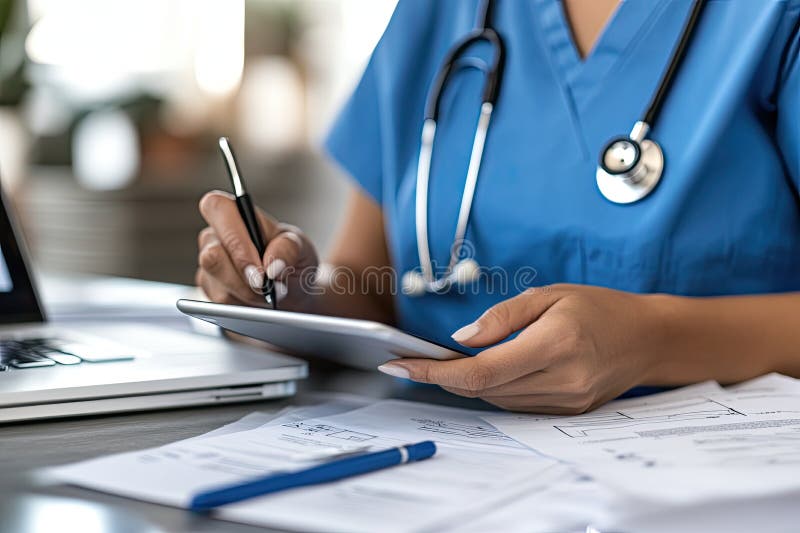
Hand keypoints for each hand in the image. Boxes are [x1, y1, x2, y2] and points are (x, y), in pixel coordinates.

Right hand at [195, 191, 318, 308]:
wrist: (294, 293)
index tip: (259, 268)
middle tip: (268, 289)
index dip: (234, 240)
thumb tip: (272, 265)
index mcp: (236, 214)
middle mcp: (216, 237)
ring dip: (248, 295)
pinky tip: (258, 303)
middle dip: (243, 279)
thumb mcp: (302, 248)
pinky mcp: (209, 289)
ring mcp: (209, 265)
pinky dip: (243, 306)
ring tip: (270, 295)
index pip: (218, 208)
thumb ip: (289, 249)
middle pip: (211, 256)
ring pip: (216, 284)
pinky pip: (219, 303)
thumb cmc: (294, 261)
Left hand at [377, 284, 662, 413]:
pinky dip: (491, 390)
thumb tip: (462, 339)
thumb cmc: (599, 308)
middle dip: (441, 376)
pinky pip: (515, 405)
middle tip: (409, 361)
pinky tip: (478, 373)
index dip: (435, 371)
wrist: (648, 338)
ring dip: (464, 384)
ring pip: (496, 400)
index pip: (482, 371)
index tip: (400, 365)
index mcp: (555, 345)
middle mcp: (561, 381)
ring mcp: (566, 402)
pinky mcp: (568, 412)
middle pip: (483, 390)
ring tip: (439, 364)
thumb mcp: (550, 295)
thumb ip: (503, 318)